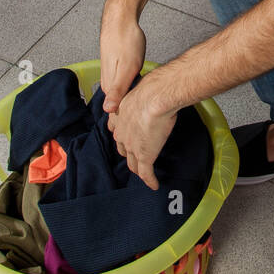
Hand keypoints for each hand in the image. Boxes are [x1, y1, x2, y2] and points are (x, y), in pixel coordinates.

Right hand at [100, 0, 145, 113]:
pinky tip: (144, 88)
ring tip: (148, 104)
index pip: (118, 111)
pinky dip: (136, 88)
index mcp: (109, 86)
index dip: (130, 119)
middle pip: (121, 104)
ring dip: (135, 100)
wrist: (121, 19)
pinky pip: (127, 84)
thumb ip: (118, 90)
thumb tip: (108, 110)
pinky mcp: (118, 67)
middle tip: (150, 117)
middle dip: (133, 111)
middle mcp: (108, 83)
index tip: (144, 124)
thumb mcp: (127, 68)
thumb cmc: (125, 41)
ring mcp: (113, 74)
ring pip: (124, 93)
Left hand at [106, 72, 177, 189]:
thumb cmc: (151, 89)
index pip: (118, 131)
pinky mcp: (145, 156)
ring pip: (133, 163)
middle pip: (123, 149)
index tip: (126, 139)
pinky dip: (150, 180)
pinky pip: (146, 173)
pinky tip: (154, 185)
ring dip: (138, 168)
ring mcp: (133, 146)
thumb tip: (153, 90)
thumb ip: (143, 96)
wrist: (155, 97)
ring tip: (143, 173)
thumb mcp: (141, 90)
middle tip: (136, 157)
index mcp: (120, 117)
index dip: (123, 136)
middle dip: (128, 154)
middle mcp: (122, 133)